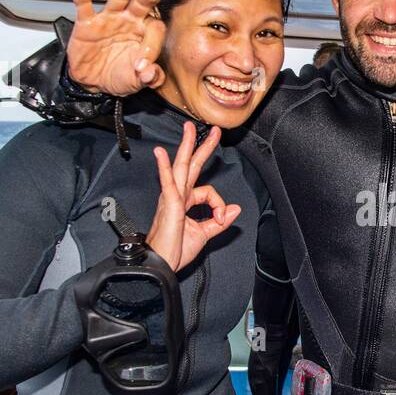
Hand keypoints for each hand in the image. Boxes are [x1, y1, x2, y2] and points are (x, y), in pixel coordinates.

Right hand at [67, 0, 170, 94]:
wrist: (92, 82)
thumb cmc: (117, 76)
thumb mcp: (136, 81)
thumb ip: (149, 78)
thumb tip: (151, 74)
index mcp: (144, 33)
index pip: (155, 30)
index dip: (151, 46)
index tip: (143, 66)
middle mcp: (129, 21)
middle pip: (144, 2)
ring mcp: (109, 19)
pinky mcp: (87, 21)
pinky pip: (83, 2)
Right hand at [147, 123, 240, 272]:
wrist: (161, 264)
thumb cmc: (175, 250)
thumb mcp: (203, 234)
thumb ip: (219, 221)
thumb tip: (235, 209)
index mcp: (185, 202)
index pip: (208, 191)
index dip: (219, 203)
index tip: (222, 218)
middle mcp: (177, 196)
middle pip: (191, 165)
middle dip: (201, 146)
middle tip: (211, 130)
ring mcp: (172, 198)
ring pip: (181, 167)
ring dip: (186, 147)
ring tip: (189, 129)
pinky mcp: (169, 205)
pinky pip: (168, 182)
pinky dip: (164, 167)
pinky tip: (160, 153)